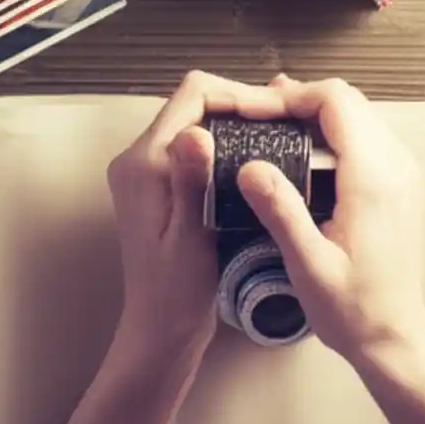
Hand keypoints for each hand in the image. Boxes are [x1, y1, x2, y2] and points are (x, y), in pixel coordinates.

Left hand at [106, 71, 290, 351]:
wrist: (161, 330)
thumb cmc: (175, 294)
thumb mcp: (189, 238)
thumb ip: (191, 183)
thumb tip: (196, 133)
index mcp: (143, 164)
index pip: (192, 95)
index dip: (236, 94)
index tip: (273, 112)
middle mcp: (140, 159)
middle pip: (195, 103)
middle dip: (240, 105)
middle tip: (284, 123)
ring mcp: (150, 172)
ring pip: (198, 122)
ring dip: (235, 124)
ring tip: (277, 137)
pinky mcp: (163, 186)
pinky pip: (196, 147)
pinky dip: (227, 145)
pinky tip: (256, 161)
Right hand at [236, 77, 424, 361]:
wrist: (393, 336)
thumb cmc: (351, 308)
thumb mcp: (307, 263)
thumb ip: (280, 210)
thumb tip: (249, 166)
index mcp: (374, 179)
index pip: (334, 102)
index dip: (289, 96)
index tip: (251, 109)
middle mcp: (396, 165)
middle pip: (345, 100)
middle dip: (296, 99)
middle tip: (251, 112)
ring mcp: (402, 172)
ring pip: (355, 114)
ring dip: (311, 112)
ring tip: (266, 123)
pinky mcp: (399, 183)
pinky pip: (364, 136)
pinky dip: (328, 131)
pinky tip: (296, 148)